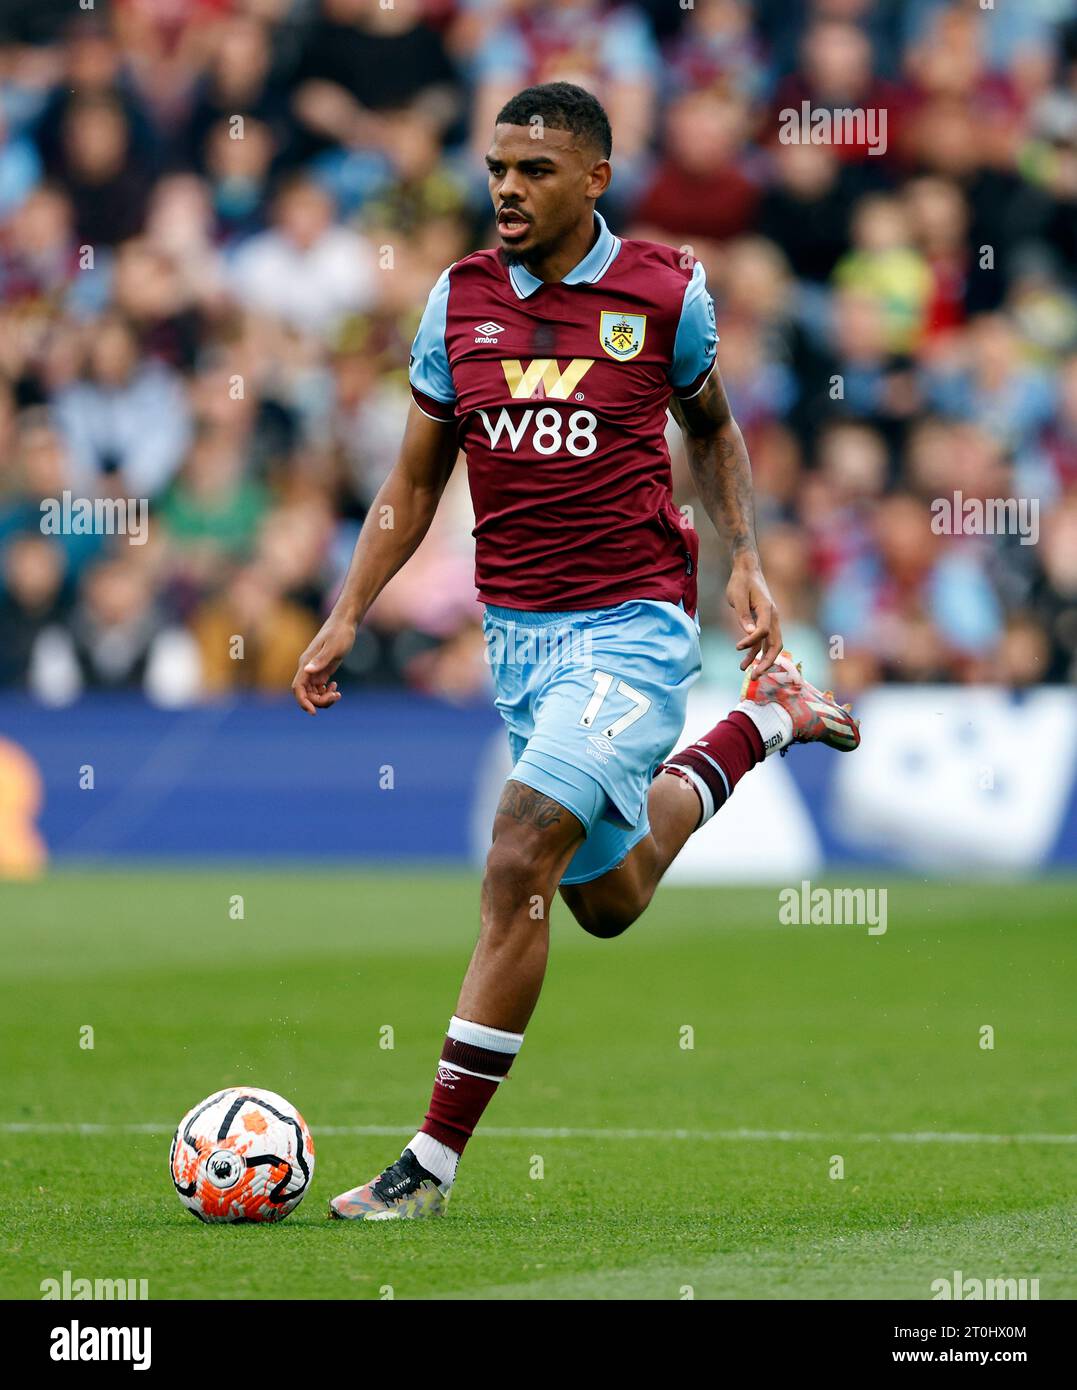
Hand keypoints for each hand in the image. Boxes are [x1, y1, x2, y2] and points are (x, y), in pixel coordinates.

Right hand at [291, 614, 355, 714]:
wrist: (344, 623)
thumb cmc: (340, 633)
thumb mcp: (333, 647)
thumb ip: (321, 659)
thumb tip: (307, 671)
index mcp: (306, 663)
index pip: (297, 688)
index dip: (303, 702)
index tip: (314, 712)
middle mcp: (307, 669)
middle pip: (306, 694)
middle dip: (320, 701)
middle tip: (337, 695)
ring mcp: (314, 671)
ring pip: (313, 693)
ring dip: (324, 698)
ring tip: (338, 693)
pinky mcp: (322, 671)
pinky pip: (319, 689)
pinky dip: (327, 693)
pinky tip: (336, 687)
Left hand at [726, 554, 782, 675]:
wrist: (747, 570)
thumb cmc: (741, 581)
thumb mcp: (738, 597)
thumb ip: (743, 615)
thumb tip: (749, 633)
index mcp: (767, 609)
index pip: (764, 631)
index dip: (751, 641)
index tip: (737, 647)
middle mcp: (772, 616)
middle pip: (775, 644)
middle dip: (767, 662)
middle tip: (755, 676)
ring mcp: (769, 620)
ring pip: (770, 646)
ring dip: (760, 661)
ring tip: (748, 673)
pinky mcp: (762, 622)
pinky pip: (762, 642)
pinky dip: (755, 652)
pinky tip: (745, 663)